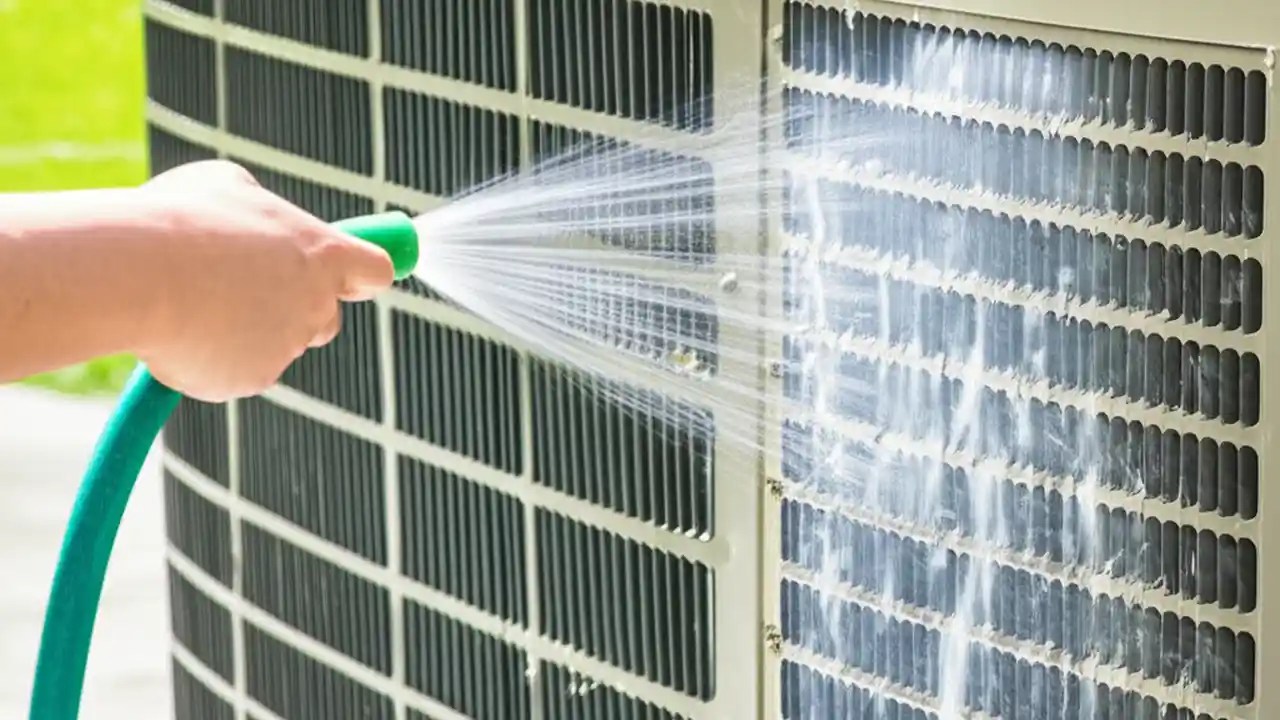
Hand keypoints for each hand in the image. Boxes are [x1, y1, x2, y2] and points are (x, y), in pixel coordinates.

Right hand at [135, 160, 392, 401]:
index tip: (358, 276)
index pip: (375, 271)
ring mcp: (287, 346)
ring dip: (244, 328)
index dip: (365, 273)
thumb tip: (255, 222)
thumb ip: (259, 210)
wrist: (135, 275)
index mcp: (322, 253)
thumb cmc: (178, 220)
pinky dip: (211, 356)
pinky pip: (236, 369)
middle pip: (327, 318)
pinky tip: (179, 330)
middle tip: (247, 288)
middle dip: (298, 309)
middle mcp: (316, 304)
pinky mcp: (252, 379)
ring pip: (274, 343)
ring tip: (192, 298)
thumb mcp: (226, 187)